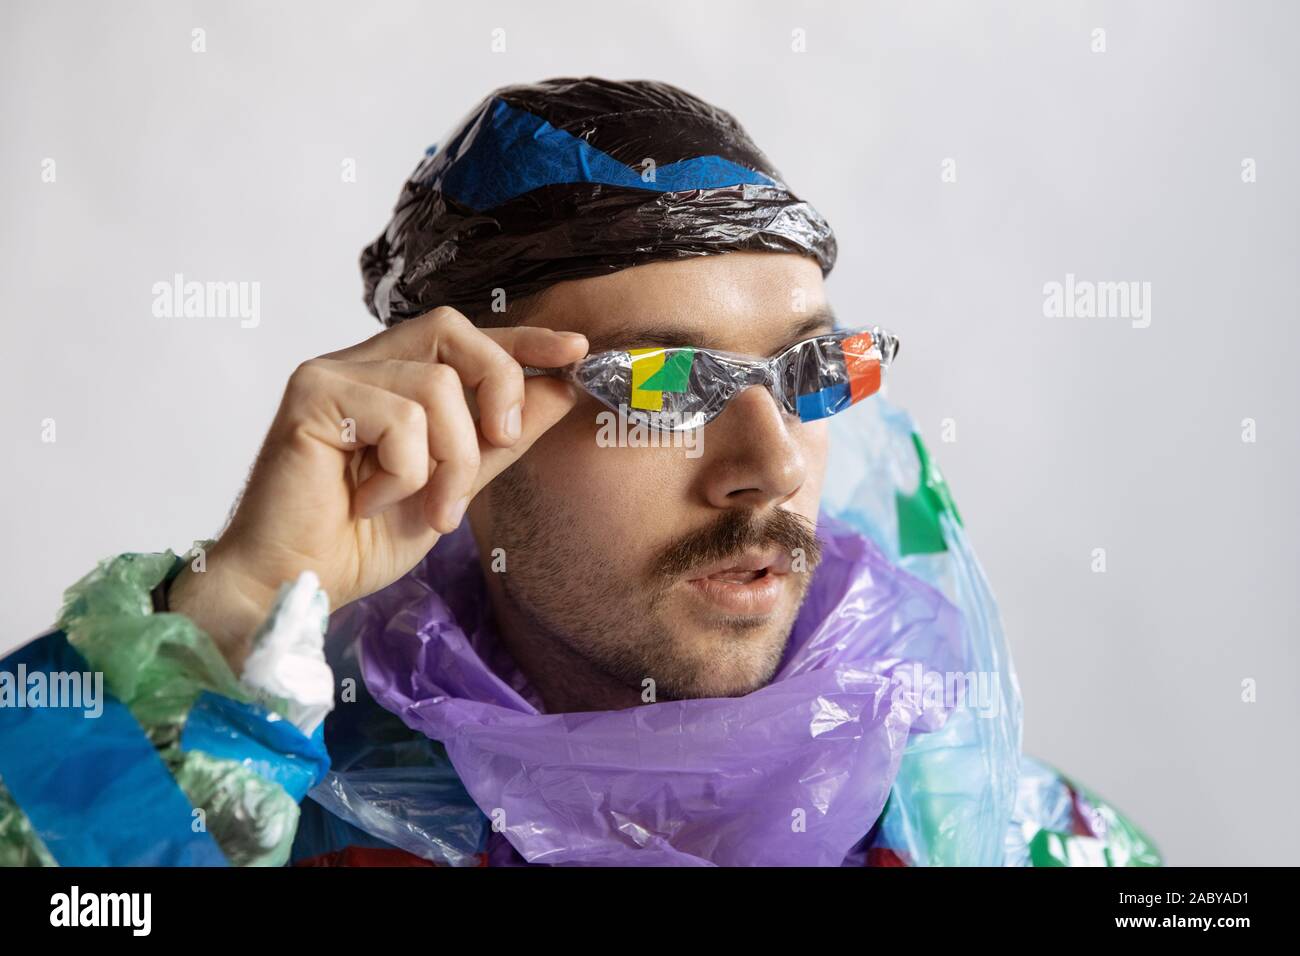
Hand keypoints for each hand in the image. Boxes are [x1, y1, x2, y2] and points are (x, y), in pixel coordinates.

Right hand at [168, 306, 587, 668]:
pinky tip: (368, 501)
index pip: (464, 338)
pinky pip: (399, 421)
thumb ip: (500, 439)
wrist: (299, 585)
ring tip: (429, 509)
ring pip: (436, 390)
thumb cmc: (360, 540)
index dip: (523, 340)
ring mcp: (331, 374)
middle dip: (497, 387)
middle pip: (453, 333)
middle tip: (501, 441)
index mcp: (391, 378)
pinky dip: (403, 475)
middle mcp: (359, 364)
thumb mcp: (453, 485)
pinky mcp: (311, 397)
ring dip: (451, 463)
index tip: (576, 350)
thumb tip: (561, 391)